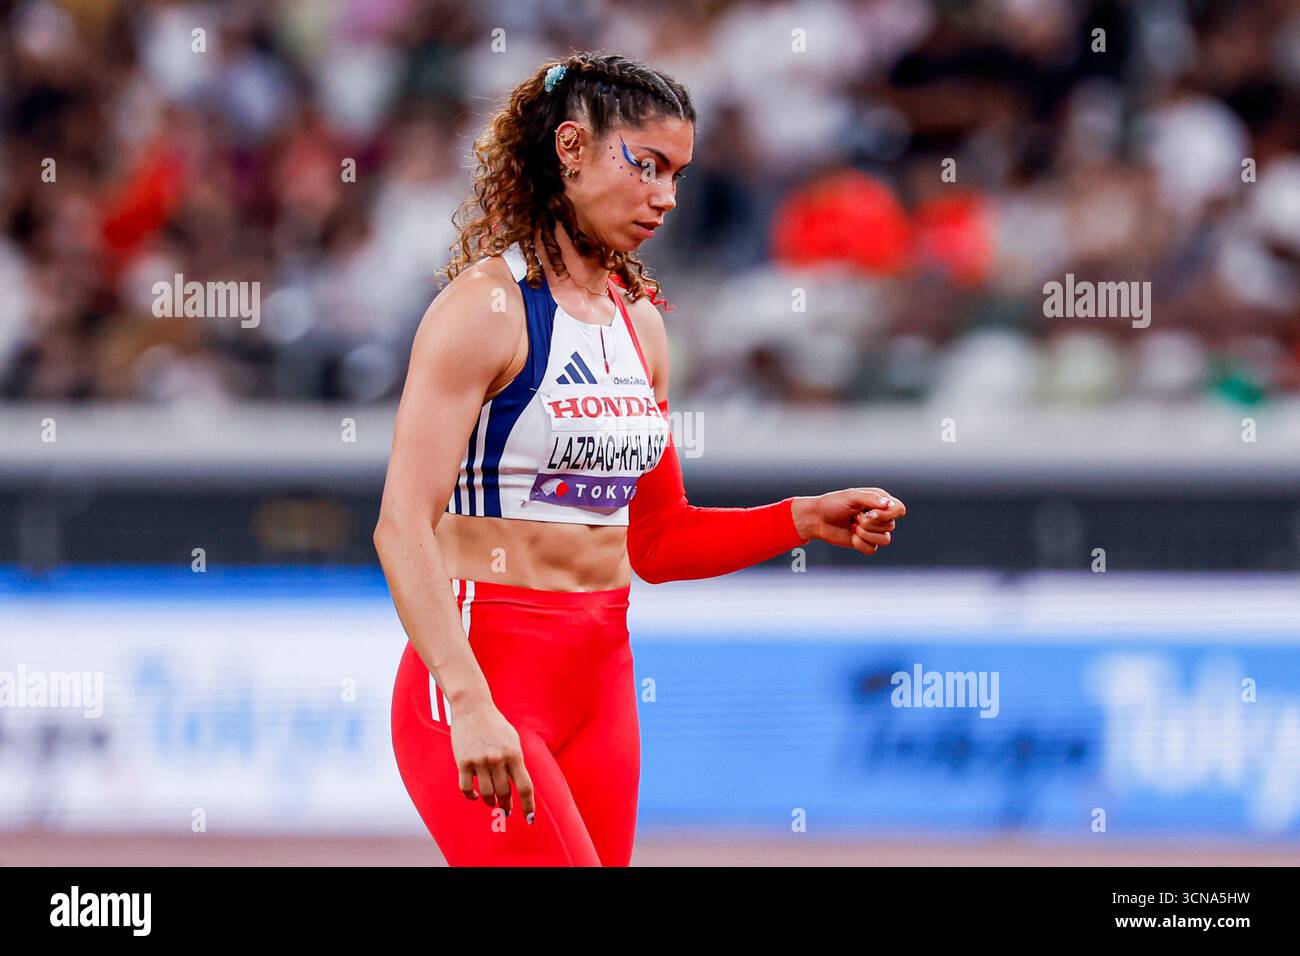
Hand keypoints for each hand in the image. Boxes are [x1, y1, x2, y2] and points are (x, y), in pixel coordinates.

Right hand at [449, 702, 535, 822]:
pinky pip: (466, 788)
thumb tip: (518, 786)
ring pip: (486, 794)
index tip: (529, 819)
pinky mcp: (463, 761)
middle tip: (506, 810)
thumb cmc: (495, 724)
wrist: (472, 707)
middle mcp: (498, 759)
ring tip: (491, 802)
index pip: (525, 787)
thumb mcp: (513, 740)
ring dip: (489, 802)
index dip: (528, 806)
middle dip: (506, 806)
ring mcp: (479, 761)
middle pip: (504, 793)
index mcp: (514, 754)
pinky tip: (474, 796)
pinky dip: (471, 796)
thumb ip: (516, 761)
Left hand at [792, 488, 905, 555]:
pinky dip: (860, 544)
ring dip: (865, 534)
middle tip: (855, 517)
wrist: (817, 519)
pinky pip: (873, 549)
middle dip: (869, 523)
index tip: (870, 513)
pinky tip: (851, 536)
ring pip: (885, 540)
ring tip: (853, 526)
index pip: (899, 509)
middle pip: (891, 526)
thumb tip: (889, 504)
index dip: (889, 513)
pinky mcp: (866, 543)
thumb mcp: (851, 496)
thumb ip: (871, 499)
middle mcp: (880, 516)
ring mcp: (874, 531)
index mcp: (880, 501)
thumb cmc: (833, 503)